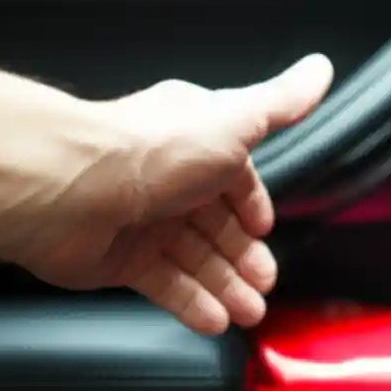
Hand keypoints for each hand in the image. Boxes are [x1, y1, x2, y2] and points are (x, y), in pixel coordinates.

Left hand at [14, 55, 332, 334]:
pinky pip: (163, 285)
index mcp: (196, 141)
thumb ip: (280, 103)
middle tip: (265, 284)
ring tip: (250, 313)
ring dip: (225, 286)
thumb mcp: (234, 120)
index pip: (233, 177)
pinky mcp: (119, 259)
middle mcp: (169, 178)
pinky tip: (216, 321)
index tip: (266, 231)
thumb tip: (320, 69)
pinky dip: (192, 304)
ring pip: (194, 259)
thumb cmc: (152, 150)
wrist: (71, 187)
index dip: (252, 206)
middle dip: (244, 256)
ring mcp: (143, 220)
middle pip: (215, 225)